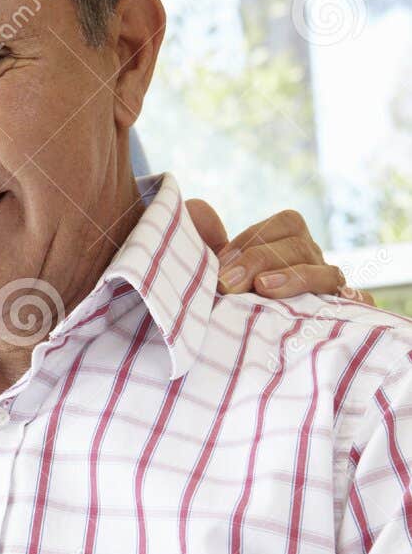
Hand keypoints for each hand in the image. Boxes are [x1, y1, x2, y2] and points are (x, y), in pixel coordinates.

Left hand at [184, 199, 372, 303]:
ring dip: (294, 278)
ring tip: (262, 289)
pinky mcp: (341, 315)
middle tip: (227, 283)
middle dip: (261, 260)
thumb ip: (208, 243)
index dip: (252, 241)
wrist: (251, 344)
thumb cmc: (235, 298)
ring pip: (327, 273)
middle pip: (302, 246)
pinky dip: (354, 303)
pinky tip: (338, 305)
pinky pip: (357, 304)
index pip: (286, 224)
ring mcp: (329, 288)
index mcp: (292, 241)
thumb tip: (196, 209)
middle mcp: (315, 261)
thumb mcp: (221, 270)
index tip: (220, 266)